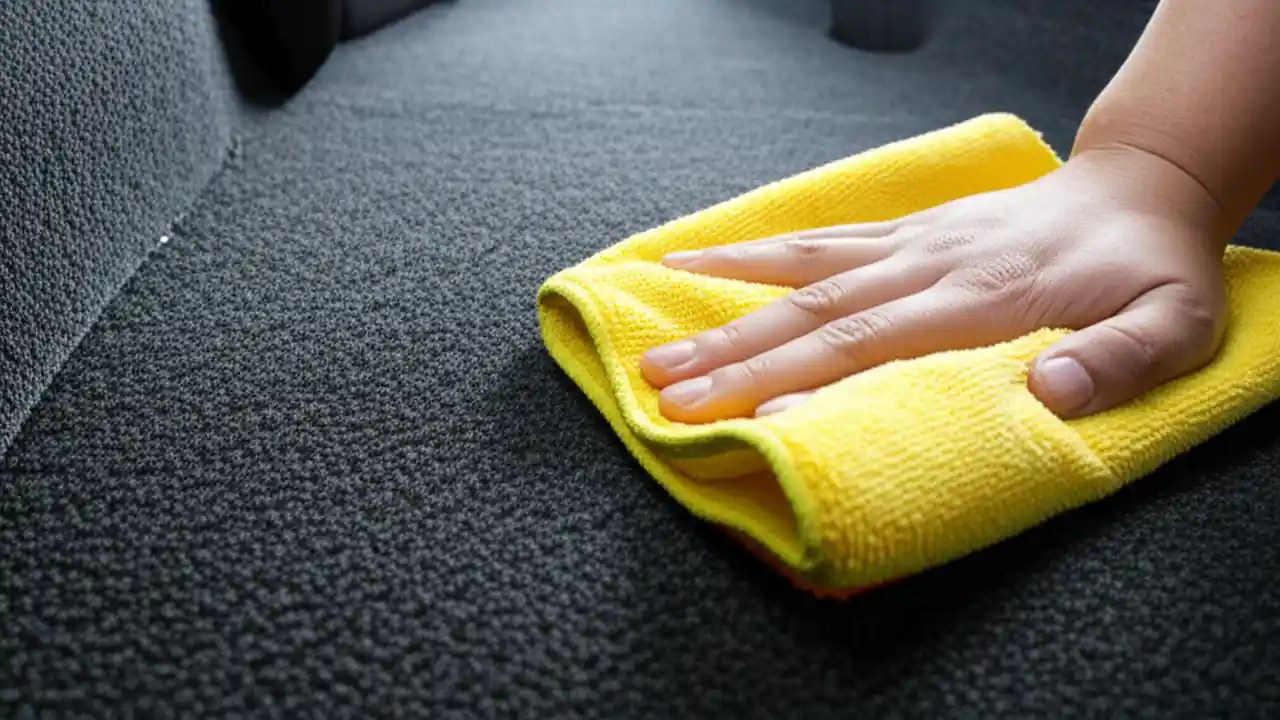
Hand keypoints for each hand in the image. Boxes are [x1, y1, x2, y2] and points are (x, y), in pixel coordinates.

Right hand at [640, 145, 1230, 422]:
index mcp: (985, 300)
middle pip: (817, 315)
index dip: (810, 379)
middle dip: (737, 357)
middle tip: (666, 391)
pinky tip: (694, 262)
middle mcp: (930, 268)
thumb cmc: (1152, 269)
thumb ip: (1117, 361)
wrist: (1139, 188)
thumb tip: (1047, 392)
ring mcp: (909, 246)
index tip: (749, 416)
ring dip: (726, 314)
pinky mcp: (901, 233)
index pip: (879, 343)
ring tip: (662, 345)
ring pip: (801, 277)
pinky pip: (816, 242)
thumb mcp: (1173, 324)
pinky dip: (748, 255)